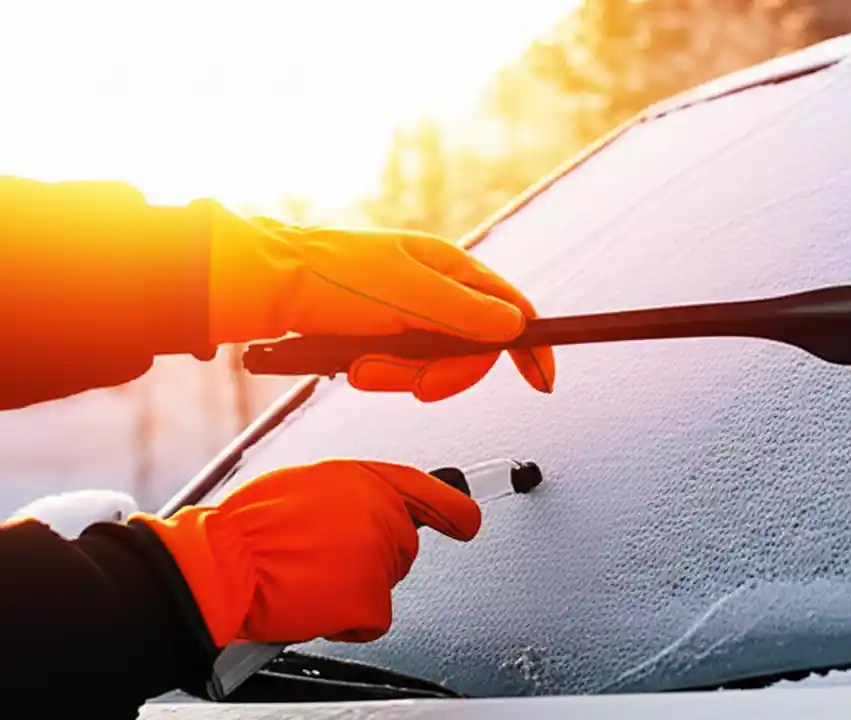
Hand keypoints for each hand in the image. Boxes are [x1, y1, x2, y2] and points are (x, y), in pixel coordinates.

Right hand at [134, 460, 479, 645]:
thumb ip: (345, 495)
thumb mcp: (303, 485)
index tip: (469, 520)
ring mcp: (377, 552)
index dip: (452, 507)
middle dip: (374, 559)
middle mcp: (377, 509)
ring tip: (308, 576)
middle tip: (324, 561)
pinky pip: (372, 619)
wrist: (220, 565)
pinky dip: (347, 622)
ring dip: (354, 588)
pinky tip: (314, 603)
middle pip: (402, 546)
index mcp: (360, 476)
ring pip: (385, 582)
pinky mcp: (370, 595)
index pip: (424, 489)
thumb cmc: (246, 531)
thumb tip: (361, 509)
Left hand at [205, 206, 554, 400]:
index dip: (531, 347)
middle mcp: (434, 286)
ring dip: (402, 375)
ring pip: (433, 362)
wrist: (264, 288)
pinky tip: (354, 364)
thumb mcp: (411, 298)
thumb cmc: (333, 281)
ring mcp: (406, 309)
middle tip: (416, 385)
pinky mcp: (379, 330)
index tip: (541, 381)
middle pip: (472, 347)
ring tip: (364, 368)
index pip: (511, 309)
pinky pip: (400, 365)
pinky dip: (381, 372)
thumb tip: (516, 326)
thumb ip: (468, 314)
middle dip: (444, 372)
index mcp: (449, 267)